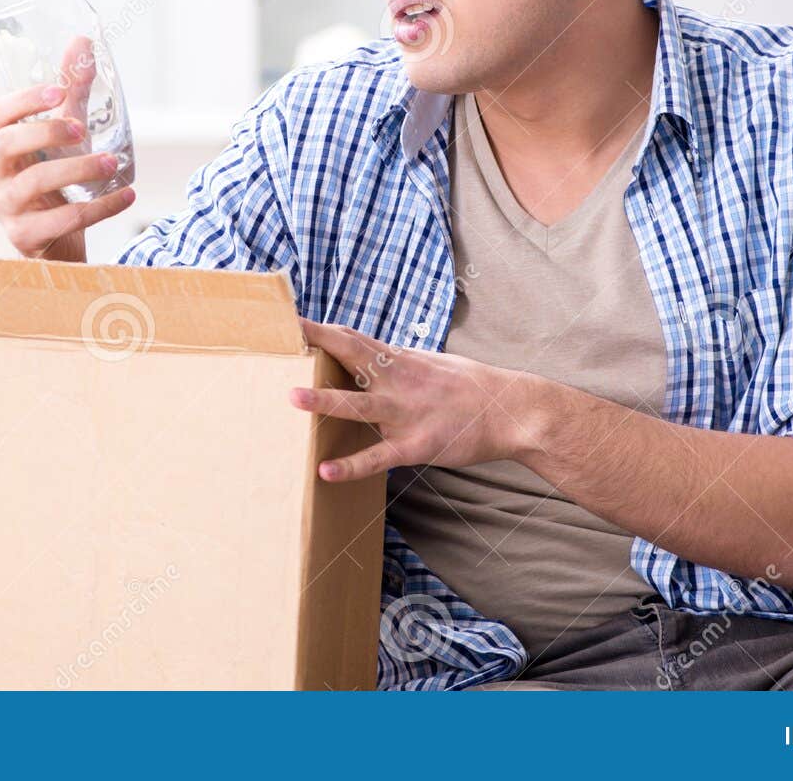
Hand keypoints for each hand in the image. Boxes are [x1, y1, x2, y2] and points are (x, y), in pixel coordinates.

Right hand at [0, 38, 135, 260]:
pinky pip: (61, 220)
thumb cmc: (57, 183)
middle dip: (46, 131)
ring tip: (112, 163)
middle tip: (82, 128)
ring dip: (77, 169)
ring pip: (33, 182)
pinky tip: (126, 195)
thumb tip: (82, 41)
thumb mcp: (65, 137)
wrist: (60, 243)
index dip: (25, 100)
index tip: (59, 91)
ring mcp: (4, 208)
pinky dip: (98, 207)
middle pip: (6, 144)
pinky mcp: (24, 238)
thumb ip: (72, 93)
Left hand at [291, 318, 543, 480]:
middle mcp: (399, 381)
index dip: (321, 330)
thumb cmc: (471, 387)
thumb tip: (370, 355)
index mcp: (401, 361)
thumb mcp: (432, 364)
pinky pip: (378, 456)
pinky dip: (352, 465)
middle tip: (279, 341)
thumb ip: (398, 362)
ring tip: (292, 398)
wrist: (513, 411)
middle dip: (315, 348)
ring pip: (359, 405)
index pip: (354, 338)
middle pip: (351, 358)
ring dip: (325, 401)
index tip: (290, 321)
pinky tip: (326, 471)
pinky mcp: (417, 445)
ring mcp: (407, 413)